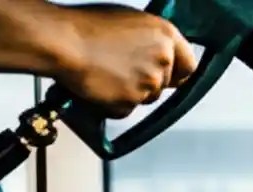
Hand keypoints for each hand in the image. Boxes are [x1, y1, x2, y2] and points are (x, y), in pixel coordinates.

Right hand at [54, 6, 197, 118]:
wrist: (63, 43)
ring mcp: (148, 84)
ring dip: (130, 92)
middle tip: (121, 69)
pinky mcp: (130, 102)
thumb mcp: (130, 22)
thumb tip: (157, 52)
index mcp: (166, 35)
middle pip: (164, 84)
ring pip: (145, 98)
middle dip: (147, 81)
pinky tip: (99, 85)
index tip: (170, 75)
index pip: (189, 65)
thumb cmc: (87, 26)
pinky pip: (126, 109)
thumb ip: (151, 40)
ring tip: (106, 73)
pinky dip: (113, 103)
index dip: (177, 72)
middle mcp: (163, 60)